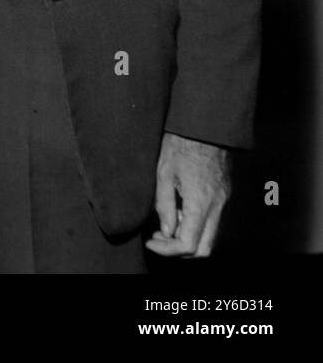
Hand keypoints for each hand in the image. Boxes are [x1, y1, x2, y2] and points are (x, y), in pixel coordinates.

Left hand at [146, 131, 230, 256]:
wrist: (205, 123)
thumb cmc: (180, 143)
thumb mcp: (163, 173)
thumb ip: (164, 205)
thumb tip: (166, 231)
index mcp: (201, 202)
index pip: (188, 244)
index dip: (167, 249)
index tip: (150, 241)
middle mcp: (217, 206)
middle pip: (204, 248)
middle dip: (180, 250)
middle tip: (158, 238)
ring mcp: (223, 200)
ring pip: (210, 236)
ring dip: (188, 237)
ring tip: (165, 223)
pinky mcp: (224, 194)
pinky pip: (213, 221)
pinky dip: (196, 224)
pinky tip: (178, 210)